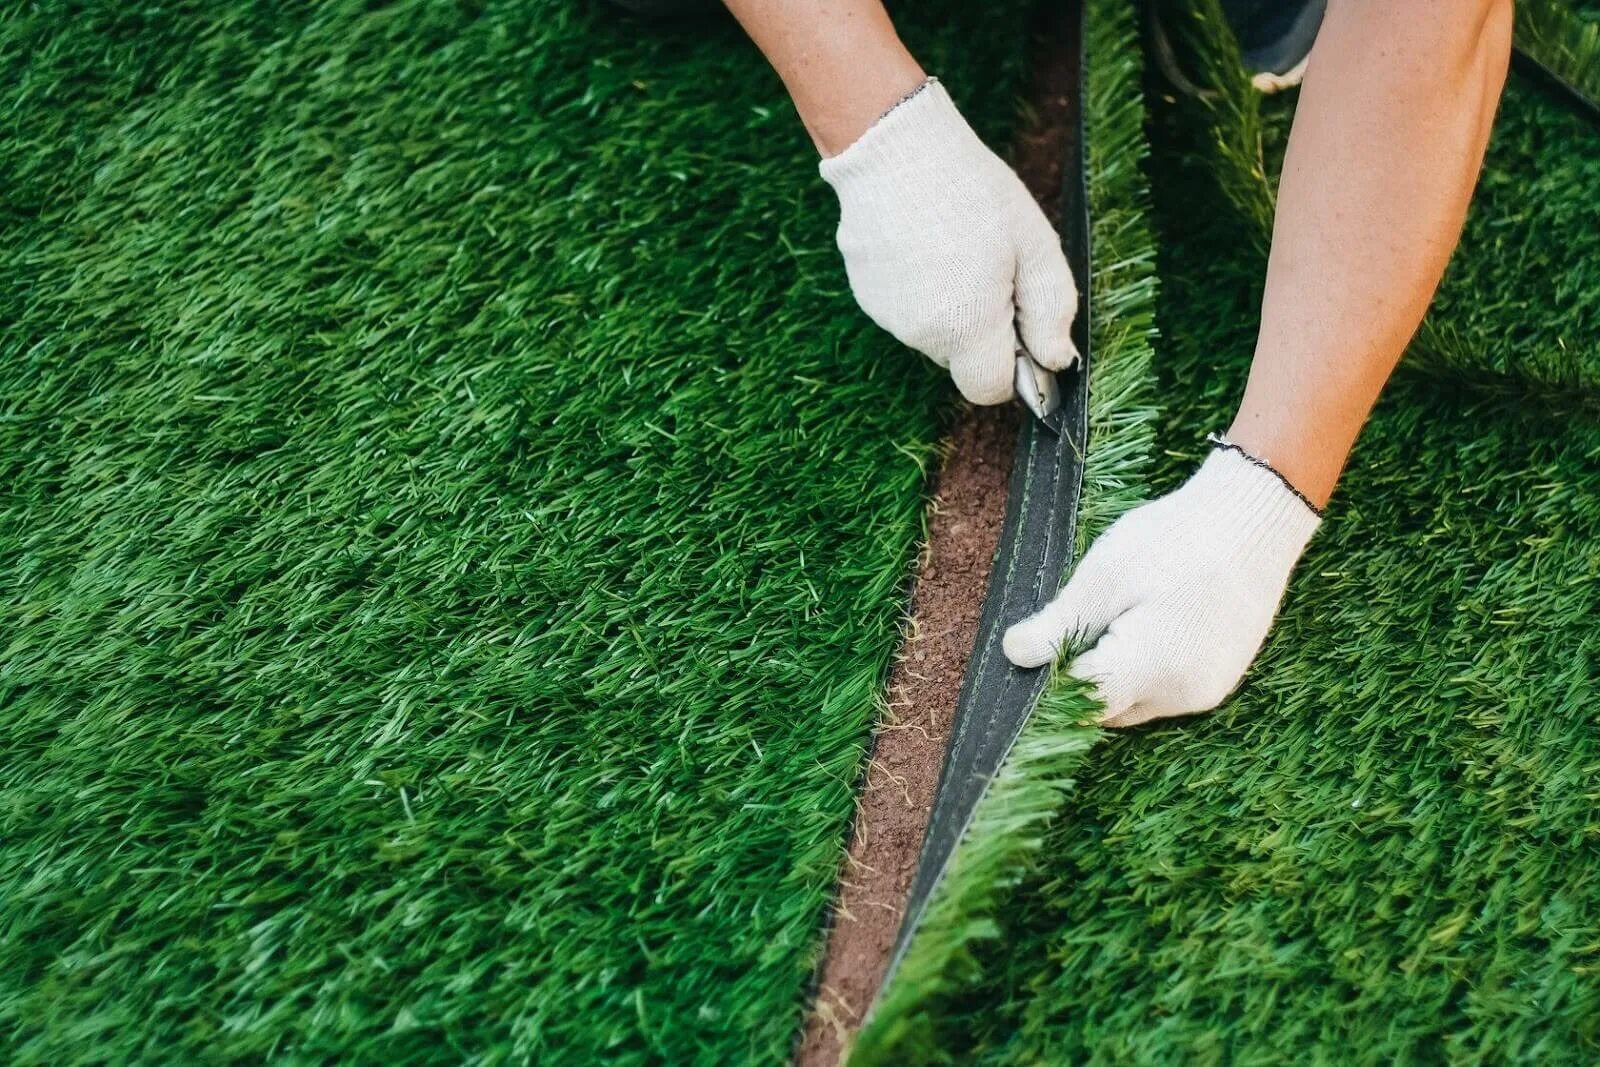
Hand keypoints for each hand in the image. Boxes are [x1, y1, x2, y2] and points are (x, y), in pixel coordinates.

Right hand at [819, 79, 1078, 403]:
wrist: (893, 148)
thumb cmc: (971, 191)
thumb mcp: (1034, 244)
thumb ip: (1051, 310)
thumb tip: (1055, 360)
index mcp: (965, 326)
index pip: (990, 389)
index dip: (1013, 367)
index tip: (1021, 324)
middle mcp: (920, 333)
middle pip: (961, 359)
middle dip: (982, 329)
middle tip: (990, 266)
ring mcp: (887, 315)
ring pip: (934, 332)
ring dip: (951, 305)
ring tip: (953, 244)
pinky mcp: (865, 292)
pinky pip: (907, 308)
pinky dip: (921, 286)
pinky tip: (924, 240)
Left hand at [1002, 443, 1321, 726]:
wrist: (1254, 519)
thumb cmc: (1175, 540)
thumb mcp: (1104, 577)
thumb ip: (1059, 625)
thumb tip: (1014, 655)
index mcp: (1149, 671)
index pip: (1078, 703)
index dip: (1049, 683)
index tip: (1035, 652)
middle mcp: (1181, 696)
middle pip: (1106, 709)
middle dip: (1081, 678)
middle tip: (1076, 623)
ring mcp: (1206, 692)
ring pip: (1135, 703)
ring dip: (1113, 676)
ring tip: (1117, 616)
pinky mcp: (1220, 681)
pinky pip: (1165, 691)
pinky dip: (1143, 671)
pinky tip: (1144, 623)